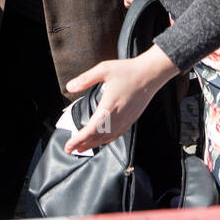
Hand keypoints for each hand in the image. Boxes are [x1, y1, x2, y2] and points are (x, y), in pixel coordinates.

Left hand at [63, 45, 179, 152]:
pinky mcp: (131, 119)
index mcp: (109, 107)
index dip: (79, 140)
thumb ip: (85, 79)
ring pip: (107, 138)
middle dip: (83, 144)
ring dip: (93, 144)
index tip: (69, 145)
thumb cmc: (129, 71)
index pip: (91, 130)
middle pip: (97, 137)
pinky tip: (102, 140)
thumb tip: (70, 86)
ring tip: (82, 148)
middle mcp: (118, 117)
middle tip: (70, 149)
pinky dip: (107, 140)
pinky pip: (117, 134)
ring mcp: (126, 120)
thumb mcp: (104, 70)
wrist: (151, 74)